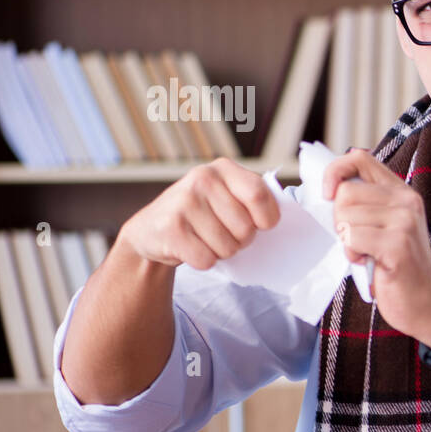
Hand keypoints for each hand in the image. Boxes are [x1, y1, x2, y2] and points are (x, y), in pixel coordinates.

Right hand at [118, 157, 279, 269]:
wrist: (151, 231)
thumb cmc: (202, 216)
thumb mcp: (226, 197)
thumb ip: (253, 199)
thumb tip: (279, 218)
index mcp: (223, 169)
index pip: (259, 195)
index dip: (267, 219)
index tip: (261, 226)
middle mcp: (202, 179)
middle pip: (246, 228)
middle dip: (240, 241)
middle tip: (222, 233)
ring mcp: (183, 202)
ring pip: (228, 247)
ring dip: (221, 252)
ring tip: (204, 239)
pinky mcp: (170, 228)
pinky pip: (206, 259)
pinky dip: (203, 262)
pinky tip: (190, 248)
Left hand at [323, 149, 430, 344]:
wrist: (426, 304)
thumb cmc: (398, 268)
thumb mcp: (385, 227)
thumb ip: (366, 205)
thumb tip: (327, 190)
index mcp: (401, 192)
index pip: (360, 157)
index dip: (335, 171)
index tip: (327, 195)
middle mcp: (406, 201)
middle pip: (345, 192)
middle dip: (339, 220)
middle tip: (357, 240)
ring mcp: (404, 221)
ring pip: (345, 216)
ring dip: (346, 241)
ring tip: (366, 254)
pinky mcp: (397, 244)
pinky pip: (352, 238)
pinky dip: (351, 254)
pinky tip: (367, 263)